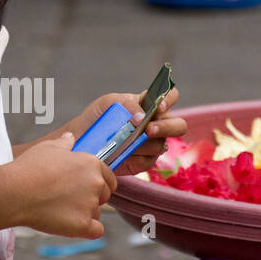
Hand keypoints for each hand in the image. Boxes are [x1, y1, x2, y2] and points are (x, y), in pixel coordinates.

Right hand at [6, 133, 116, 237]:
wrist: (15, 192)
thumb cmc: (29, 168)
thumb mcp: (47, 148)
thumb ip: (64, 143)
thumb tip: (70, 138)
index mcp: (91, 163)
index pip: (109, 178)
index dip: (96, 184)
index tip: (81, 188)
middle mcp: (96, 183)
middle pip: (103, 196)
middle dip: (89, 199)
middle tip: (65, 199)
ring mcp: (90, 205)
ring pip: (96, 214)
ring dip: (83, 214)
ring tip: (58, 210)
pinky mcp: (83, 224)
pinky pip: (96, 231)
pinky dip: (86, 230)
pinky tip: (71, 226)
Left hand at [71, 88, 186, 178]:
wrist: (82, 139)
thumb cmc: (98, 117)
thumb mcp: (109, 102)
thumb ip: (127, 103)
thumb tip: (141, 117)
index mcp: (149, 105)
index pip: (171, 97)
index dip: (169, 101)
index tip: (157, 107)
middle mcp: (156, 124)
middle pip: (179, 126)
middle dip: (166, 128)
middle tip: (148, 130)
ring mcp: (151, 144)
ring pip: (161, 146)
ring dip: (143, 144)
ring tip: (125, 142)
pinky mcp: (143, 162)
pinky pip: (148, 162)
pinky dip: (135, 158)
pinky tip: (122, 154)